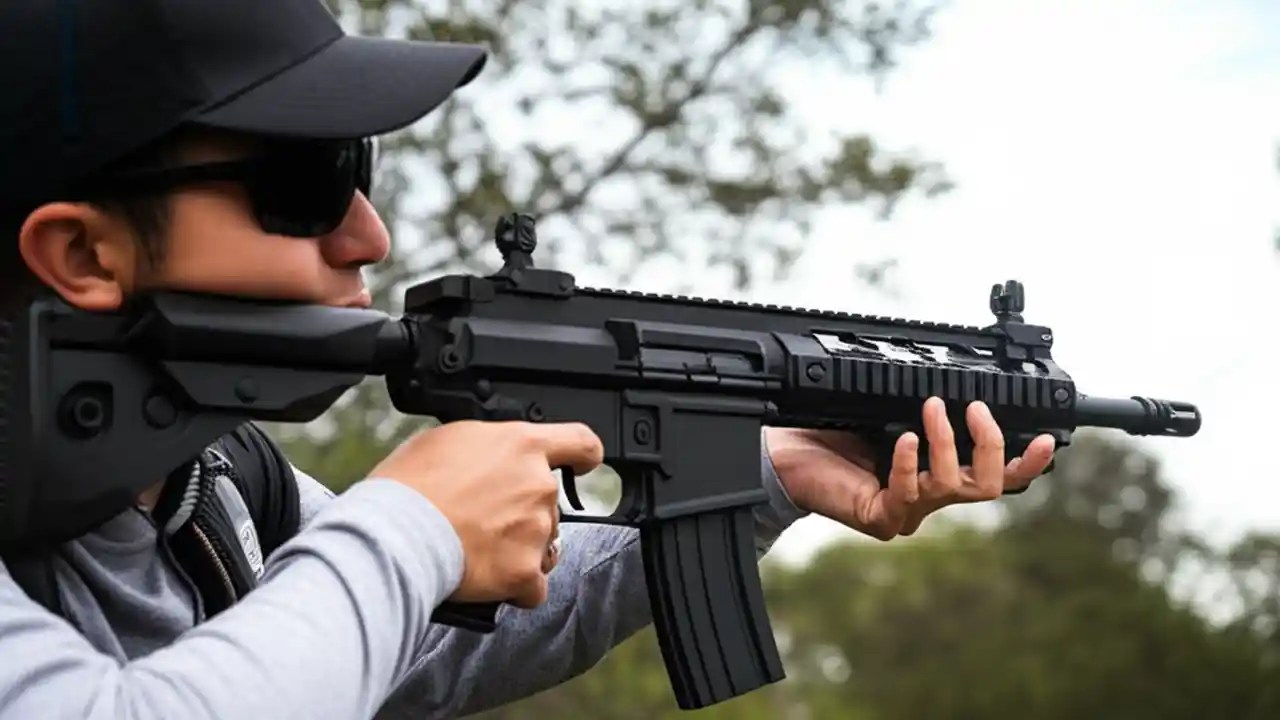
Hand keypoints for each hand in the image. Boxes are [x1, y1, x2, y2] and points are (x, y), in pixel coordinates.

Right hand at [370, 420, 603, 607]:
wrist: (392, 534)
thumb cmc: (408, 485)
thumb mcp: (447, 440)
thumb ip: (487, 447)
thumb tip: (490, 460)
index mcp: (522, 445)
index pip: (580, 442)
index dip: (583, 456)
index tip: (581, 465)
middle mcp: (538, 485)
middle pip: (549, 503)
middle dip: (522, 514)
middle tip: (482, 520)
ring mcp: (536, 530)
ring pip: (541, 544)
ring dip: (518, 549)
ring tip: (475, 550)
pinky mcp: (524, 572)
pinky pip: (532, 587)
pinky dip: (514, 588)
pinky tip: (485, 580)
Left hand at [764, 398, 1055, 539]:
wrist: (786, 456)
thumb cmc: (834, 433)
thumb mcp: (887, 414)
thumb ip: (923, 409)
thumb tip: (953, 382)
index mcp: (940, 474)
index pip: (997, 476)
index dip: (1026, 463)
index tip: (1047, 439)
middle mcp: (931, 497)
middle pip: (988, 486)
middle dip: (991, 444)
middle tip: (976, 408)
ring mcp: (908, 511)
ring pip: (953, 487)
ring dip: (947, 442)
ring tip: (930, 408)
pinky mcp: (881, 518)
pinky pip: (908, 493)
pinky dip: (909, 461)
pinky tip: (901, 438)